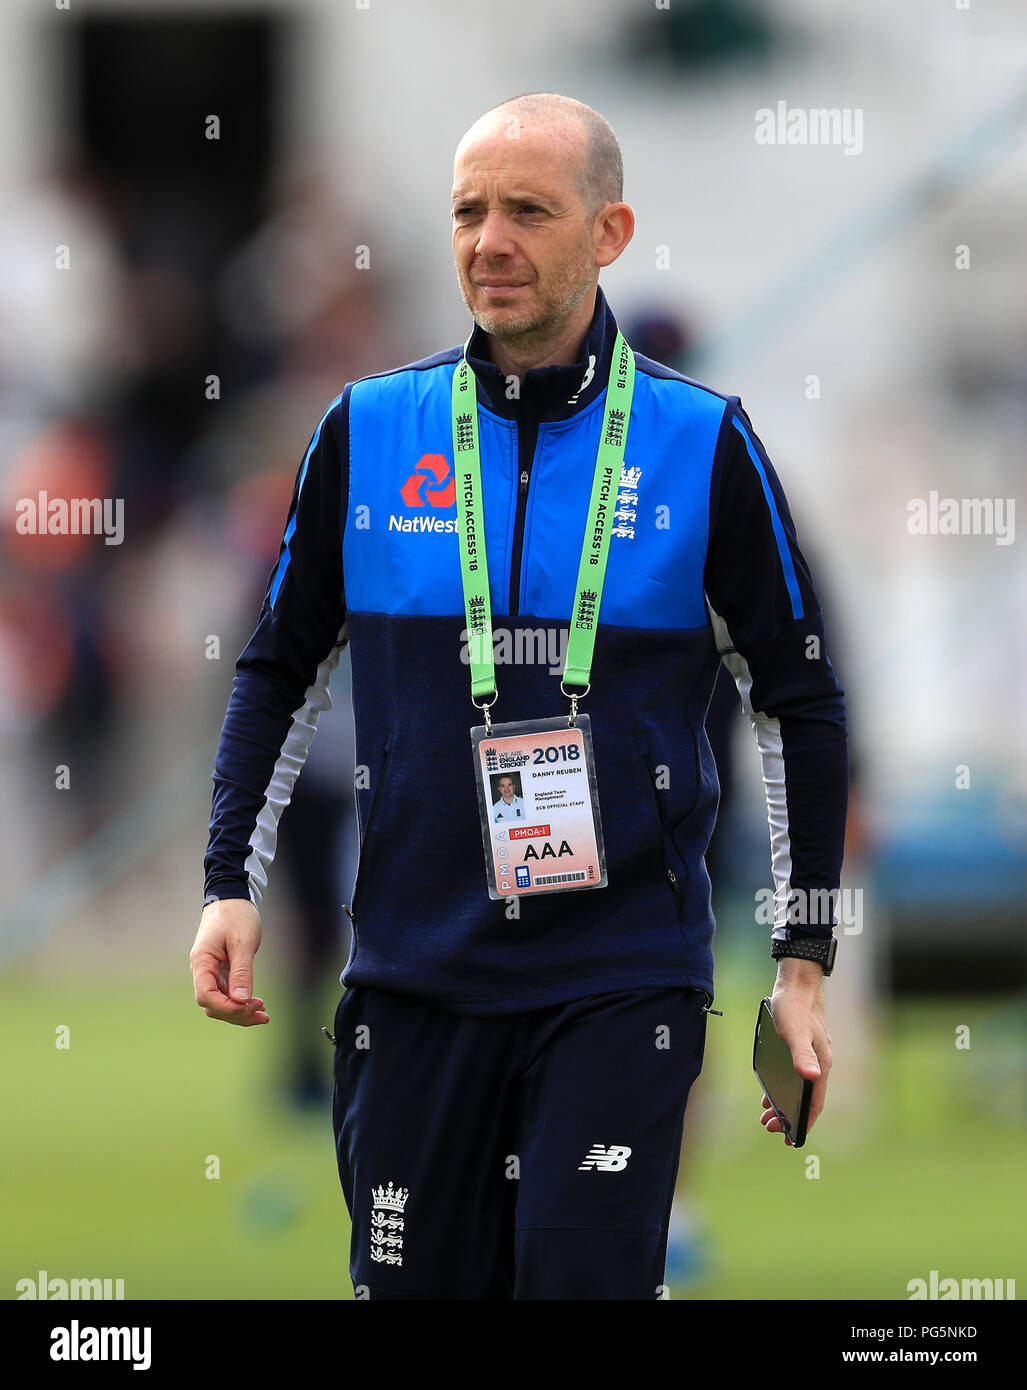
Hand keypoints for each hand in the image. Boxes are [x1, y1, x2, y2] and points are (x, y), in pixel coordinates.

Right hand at [189, 897, 268, 1025]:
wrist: (233, 897)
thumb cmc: (237, 915)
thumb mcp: (243, 942)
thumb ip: (242, 971)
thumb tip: (241, 1000)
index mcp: (202, 962)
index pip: (206, 996)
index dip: (226, 1007)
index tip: (248, 1007)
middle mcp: (202, 970)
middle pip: (213, 1004)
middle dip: (236, 1013)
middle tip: (262, 1012)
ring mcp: (211, 971)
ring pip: (220, 1002)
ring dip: (239, 1010)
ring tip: (263, 1012)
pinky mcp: (221, 971)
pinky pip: (227, 993)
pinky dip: (240, 1001)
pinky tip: (257, 1003)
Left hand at [759, 958, 830, 1144]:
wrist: (798, 981)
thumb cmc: (795, 1006)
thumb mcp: (795, 1032)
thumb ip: (802, 1054)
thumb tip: (811, 1077)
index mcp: (820, 1065)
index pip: (814, 1103)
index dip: (804, 1123)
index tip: (790, 1140)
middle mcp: (818, 1064)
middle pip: (806, 1099)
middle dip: (789, 1117)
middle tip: (770, 1128)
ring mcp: (811, 1056)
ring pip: (799, 1089)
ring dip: (784, 1104)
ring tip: (767, 1116)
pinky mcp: (801, 1048)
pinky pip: (793, 1077)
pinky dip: (782, 1089)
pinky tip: (770, 1093)